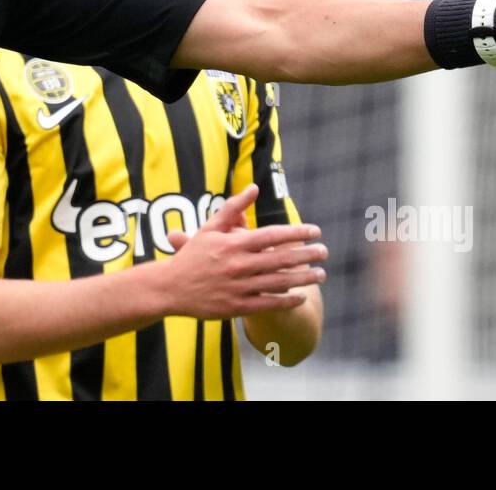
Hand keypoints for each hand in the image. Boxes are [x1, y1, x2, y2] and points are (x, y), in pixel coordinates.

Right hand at [157, 184, 326, 319]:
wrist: (170, 288)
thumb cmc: (193, 256)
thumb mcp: (210, 228)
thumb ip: (233, 208)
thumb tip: (254, 188)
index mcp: (233, 244)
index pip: (273, 235)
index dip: (297, 233)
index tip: (316, 231)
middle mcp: (238, 265)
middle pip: (281, 258)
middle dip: (307, 254)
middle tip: (325, 251)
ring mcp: (238, 287)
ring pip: (279, 282)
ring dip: (303, 278)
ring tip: (321, 274)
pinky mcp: (236, 307)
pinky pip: (268, 304)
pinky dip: (287, 300)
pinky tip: (301, 296)